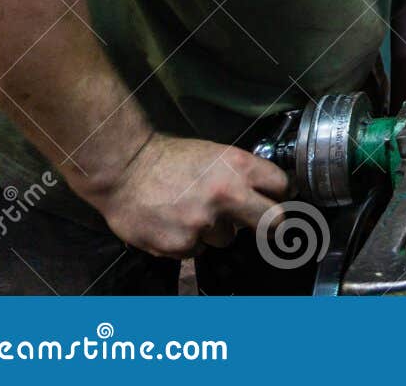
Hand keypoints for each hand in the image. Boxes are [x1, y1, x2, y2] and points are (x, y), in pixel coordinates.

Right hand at [76, 134, 291, 258]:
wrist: (123, 170)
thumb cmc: (169, 159)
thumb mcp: (215, 154)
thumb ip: (241, 175)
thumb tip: (265, 193)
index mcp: (238, 167)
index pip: (282, 186)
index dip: (281, 194)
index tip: (278, 200)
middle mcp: (227, 196)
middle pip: (273, 221)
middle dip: (271, 224)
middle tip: (265, 225)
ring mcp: (204, 223)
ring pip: (227, 239)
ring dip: (214, 231)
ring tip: (190, 213)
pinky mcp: (181, 244)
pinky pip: (196, 250)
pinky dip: (187, 242)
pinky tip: (172, 223)